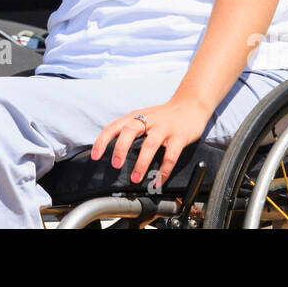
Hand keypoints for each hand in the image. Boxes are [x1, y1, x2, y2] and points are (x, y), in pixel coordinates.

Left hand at [90, 97, 214, 188]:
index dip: (103, 141)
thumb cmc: (164, 116)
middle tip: (116, 165)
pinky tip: (158, 181)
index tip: (95, 156)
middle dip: (120, 148)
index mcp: (136, 116)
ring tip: (135, 178)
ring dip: (141, 163)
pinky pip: (170, 155)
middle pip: (129, 131)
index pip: (114, 126)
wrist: (191, 105)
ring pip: (150, 144)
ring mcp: (164, 128)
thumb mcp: (144, 117)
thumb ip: (129, 129)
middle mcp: (149, 120)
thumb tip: (113, 151)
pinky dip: (164, 170)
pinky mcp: (179, 137)